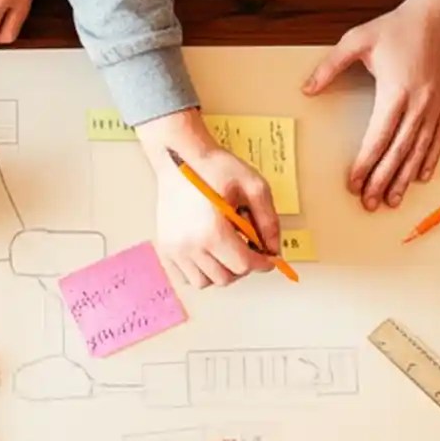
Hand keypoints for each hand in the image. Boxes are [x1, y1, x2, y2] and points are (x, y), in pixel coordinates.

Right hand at [139, 111, 277, 287]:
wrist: (179, 158)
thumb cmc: (214, 168)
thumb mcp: (253, 186)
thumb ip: (269, 221)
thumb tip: (274, 249)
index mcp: (213, 232)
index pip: (244, 265)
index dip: (262, 263)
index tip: (268, 258)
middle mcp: (190, 246)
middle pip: (226, 278)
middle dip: (242, 267)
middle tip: (248, 250)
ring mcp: (175, 249)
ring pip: (204, 282)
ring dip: (220, 272)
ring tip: (226, 253)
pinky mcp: (165, 247)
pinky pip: (184, 276)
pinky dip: (199, 272)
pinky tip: (207, 255)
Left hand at [303, 5, 439, 209]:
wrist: (439, 16)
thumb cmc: (397, 28)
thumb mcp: (357, 40)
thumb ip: (330, 66)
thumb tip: (307, 89)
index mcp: (395, 92)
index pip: (378, 137)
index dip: (366, 163)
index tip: (354, 183)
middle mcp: (418, 104)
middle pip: (398, 151)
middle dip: (383, 180)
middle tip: (370, 203)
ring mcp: (434, 106)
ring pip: (419, 150)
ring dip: (405, 178)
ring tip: (393, 200)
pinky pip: (438, 139)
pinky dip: (429, 160)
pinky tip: (420, 177)